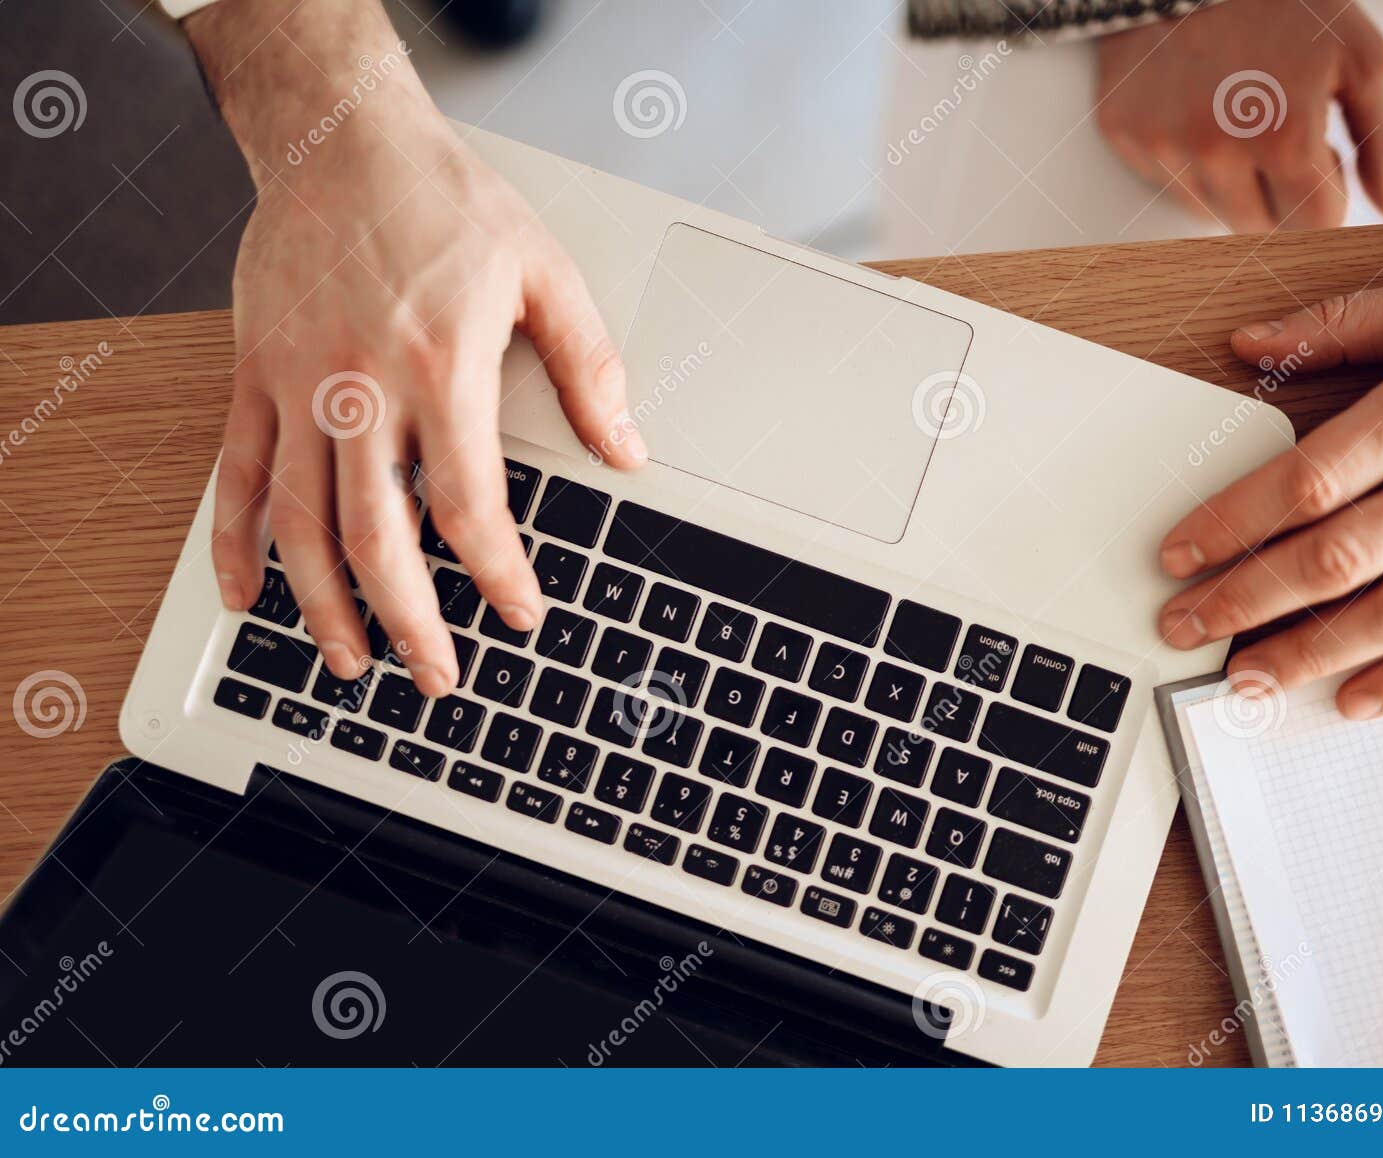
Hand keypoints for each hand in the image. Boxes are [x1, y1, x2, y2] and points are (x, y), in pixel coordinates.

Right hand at [188, 0, 643, 697]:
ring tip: (351, 663)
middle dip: (409, 620)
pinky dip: (235, 541)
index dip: (498, 573)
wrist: (342, 138)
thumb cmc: (445, 202)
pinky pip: (236, 473)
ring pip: (299, 521)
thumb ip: (589, 368)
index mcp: (441, 367)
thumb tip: (627, 449)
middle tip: (436, 674)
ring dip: (323, 605)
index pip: (470, 504)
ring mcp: (297, 384)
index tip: (520, 614)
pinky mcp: (253, 374)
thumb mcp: (544, 273)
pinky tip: (248, 595)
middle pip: (378, 535)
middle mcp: (362, 386)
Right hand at [1094, 0, 1382, 231]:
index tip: (1323, 163)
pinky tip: (1197, 109)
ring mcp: (1163, 146)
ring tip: (1237, 115)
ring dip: (1232, 182)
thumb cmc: (1287, 1)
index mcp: (1284, 141)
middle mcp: (1216, 155)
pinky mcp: (1123, 132)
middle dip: (1279, 197)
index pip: (1315, 226)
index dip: (1327, 197)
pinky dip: (1185, 159)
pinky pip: (1164, 180)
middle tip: (1280, 137)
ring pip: (1210, 211)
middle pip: (1259, 228)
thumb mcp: (1360, 57)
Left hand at [1157, 272, 1382, 717]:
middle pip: (1335, 556)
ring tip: (1243, 676)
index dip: (1230, 524)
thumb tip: (1244, 342)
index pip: (1307, 480)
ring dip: (1308, 652)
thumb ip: (1342, 323)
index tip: (1177, 554)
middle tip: (1183, 624)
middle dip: (1244, 599)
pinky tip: (1352, 698)